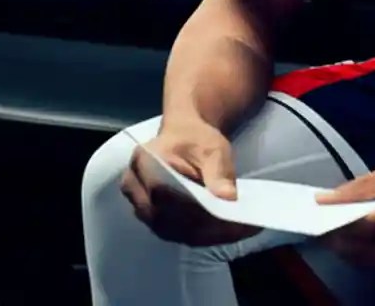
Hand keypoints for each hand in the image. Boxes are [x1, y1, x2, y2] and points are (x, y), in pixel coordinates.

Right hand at [119, 120, 261, 246]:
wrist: (183, 138)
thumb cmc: (196, 139)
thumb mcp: (213, 148)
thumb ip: (218, 171)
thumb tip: (228, 197)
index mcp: (145, 162)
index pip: (167, 194)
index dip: (197, 210)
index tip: (230, 217)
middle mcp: (134, 186)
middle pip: (167, 217)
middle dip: (205, 227)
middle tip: (239, 229)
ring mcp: (139, 205)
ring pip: (170, 230)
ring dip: (203, 235)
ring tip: (235, 232)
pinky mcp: (150, 217)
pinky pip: (173, 232)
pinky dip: (198, 235)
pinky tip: (223, 234)